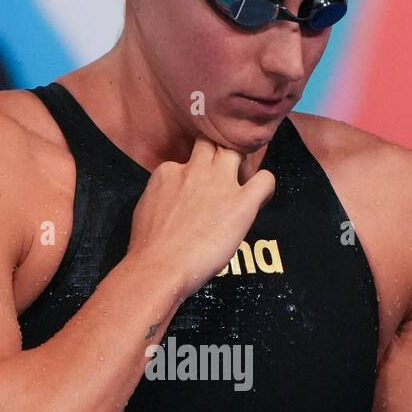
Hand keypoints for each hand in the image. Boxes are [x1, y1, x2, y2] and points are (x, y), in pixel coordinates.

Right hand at [127, 135, 275, 299]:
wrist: (159, 266)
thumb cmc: (148, 247)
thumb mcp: (146, 207)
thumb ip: (163, 195)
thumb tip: (173, 201)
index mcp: (168, 171)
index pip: (188, 159)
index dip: (197, 171)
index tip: (200, 188)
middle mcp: (195, 170)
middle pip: (213, 144)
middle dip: (219, 152)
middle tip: (225, 173)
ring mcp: (219, 184)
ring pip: (236, 153)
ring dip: (241, 163)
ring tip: (242, 181)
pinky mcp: (242, 203)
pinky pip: (264, 180)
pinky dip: (265, 185)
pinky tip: (261, 198)